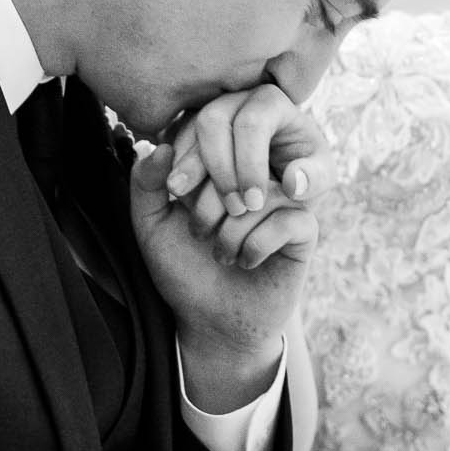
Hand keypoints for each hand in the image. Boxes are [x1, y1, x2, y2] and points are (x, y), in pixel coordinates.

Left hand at [129, 89, 329, 396]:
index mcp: (219, 162)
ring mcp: (283, 197)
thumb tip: (159, 147)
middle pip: (241, 155)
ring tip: (222, 252)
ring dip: (231, 230)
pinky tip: (247, 261)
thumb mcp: (150, 224)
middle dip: (210, 200)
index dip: (190, 159)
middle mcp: (255, 171)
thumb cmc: (182, 268)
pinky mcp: (304, 228)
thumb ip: (145, 183)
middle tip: (200, 232)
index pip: (211, 129)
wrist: (210, 321)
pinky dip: (256, 245)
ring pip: (263, 190)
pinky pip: (287, 219)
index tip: (175, 195)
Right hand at [162, 82, 333, 221]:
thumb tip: (292, 181)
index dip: (250, 164)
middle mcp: (236, 97)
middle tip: (233, 209)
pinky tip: (180, 194)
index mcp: (270, 102)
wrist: (276, 173)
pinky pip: (172, 139)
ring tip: (187, 201)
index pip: (252, 123)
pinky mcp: (188, 125)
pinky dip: (175, 166)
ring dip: (189, 168)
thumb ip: (316, 178)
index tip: (255, 203)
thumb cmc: (300, 171)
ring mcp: (209, 108)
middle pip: (213, 120)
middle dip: (219, 168)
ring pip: (187, 129)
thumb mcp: (320, 177)